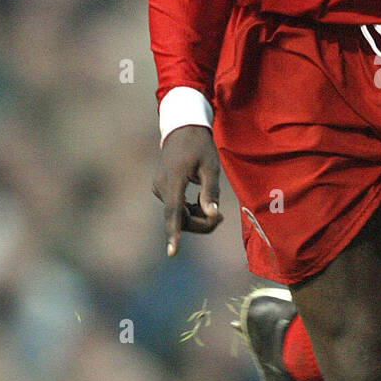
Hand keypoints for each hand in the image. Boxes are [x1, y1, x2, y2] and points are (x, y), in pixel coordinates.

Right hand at [152, 125, 222, 255]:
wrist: (182, 127)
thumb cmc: (200, 145)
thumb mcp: (211, 166)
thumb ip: (210, 192)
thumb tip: (212, 215)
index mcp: (173, 180)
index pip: (174, 212)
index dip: (174, 234)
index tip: (172, 253)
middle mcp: (162, 187)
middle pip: (180, 218)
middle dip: (201, 223)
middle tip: (221, 218)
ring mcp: (159, 188)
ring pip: (177, 215)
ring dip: (196, 218)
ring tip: (215, 211)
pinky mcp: (161, 188)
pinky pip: (175, 208)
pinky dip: (189, 211)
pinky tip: (201, 204)